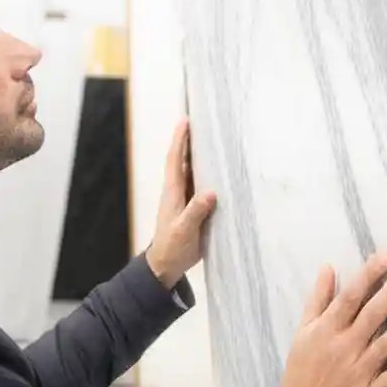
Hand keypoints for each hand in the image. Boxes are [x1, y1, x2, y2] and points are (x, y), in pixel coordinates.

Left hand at [146, 118, 217, 288]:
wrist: (166, 265)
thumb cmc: (172, 247)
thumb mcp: (184, 230)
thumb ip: (195, 212)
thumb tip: (210, 192)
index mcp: (173, 193)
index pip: (175, 160)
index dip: (179, 141)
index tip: (185, 121)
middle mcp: (179, 191)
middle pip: (183, 160)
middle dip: (189, 141)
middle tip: (201, 122)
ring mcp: (186, 199)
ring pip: (192, 172)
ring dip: (199, 156)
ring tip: (212, 140)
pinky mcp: (193, 208)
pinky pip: (201, 185)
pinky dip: (208, 174)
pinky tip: (219, 170)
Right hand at [277, 253, 386, 386]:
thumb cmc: (302, 372)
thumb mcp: (303, 333)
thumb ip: (318, 300)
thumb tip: (328, 268)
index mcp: (327, 331)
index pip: (351, 297)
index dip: (369, 275)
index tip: (386, 257)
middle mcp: (345, 347)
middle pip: (373, 314)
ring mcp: (360, 371)